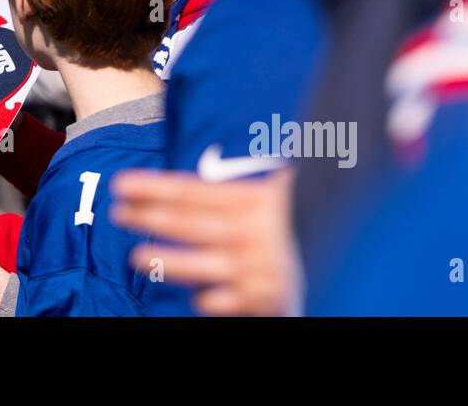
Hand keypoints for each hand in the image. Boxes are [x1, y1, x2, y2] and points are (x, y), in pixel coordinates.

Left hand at [112, 168, 297, 316]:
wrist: (351, 253)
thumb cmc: (304, 218)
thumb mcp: (282, 190)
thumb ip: (245, 185)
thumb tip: (214, 164)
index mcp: (254, 200)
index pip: (189, 191)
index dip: (152, 187)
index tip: (120, 184)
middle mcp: (252, 231)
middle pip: (186, 223)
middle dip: (147, 217)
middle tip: (117, 212)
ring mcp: (257, 266)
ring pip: (199, 264)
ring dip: (165, 260)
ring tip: (135, 256)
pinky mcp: (267, 297)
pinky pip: (229, 301)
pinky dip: (210, 301)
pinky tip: (194, 299)